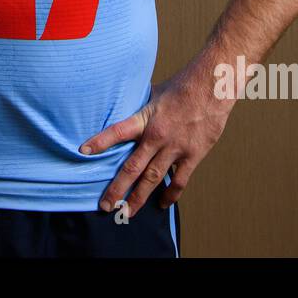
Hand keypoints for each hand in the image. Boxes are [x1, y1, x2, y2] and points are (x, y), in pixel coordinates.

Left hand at [79, 54, 236, 217]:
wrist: (214, 85)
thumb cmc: (184, 84)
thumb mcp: (155, 92)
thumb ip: (142, 108)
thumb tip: (129, 109)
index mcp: (146, 118)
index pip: (117, 131)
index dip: (100, 141)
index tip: (83, 151)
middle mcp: (158, 136)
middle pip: (132, 167)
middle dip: (117, 189)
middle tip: (105, 206)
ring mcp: (176, 148)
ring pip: (153, 179)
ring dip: (139, 198)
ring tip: (127, 213)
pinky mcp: (193, 154)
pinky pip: (180, 181)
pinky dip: (170, 195)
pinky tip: (161, 204)